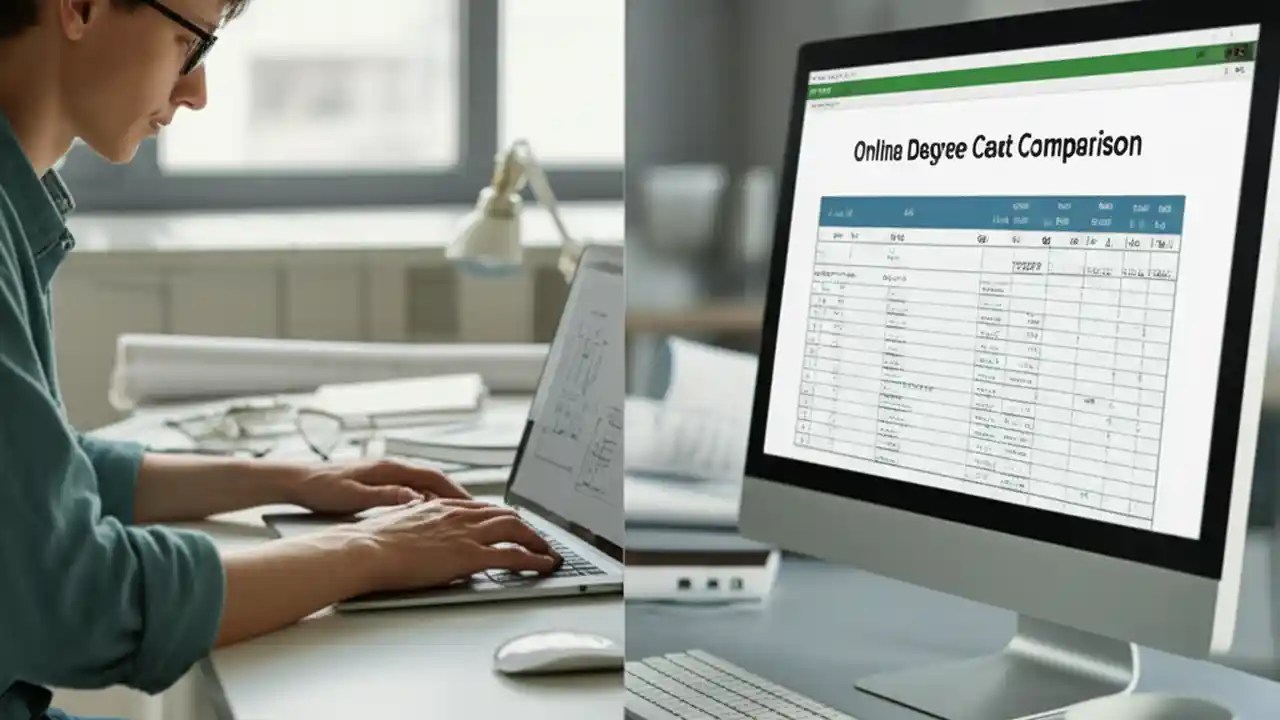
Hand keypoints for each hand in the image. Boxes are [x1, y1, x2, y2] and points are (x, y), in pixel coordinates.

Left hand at [288, 459, 470, 515]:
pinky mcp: (379, 483)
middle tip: (477, 511)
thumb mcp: (353, 495)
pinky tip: (430, 514)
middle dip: (456, 495)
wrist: (297, 480)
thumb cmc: (321, 487)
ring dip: (443, 498)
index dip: (455, 491)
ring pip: (424, 486)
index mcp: (389, 468)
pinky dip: (426, 501)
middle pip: (434, 480)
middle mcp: (391, 468)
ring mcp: (386, 475)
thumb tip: (414, 499)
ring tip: (460, 515)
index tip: (473, 504)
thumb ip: (385, 497)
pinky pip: (412, 491)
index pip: (433, 477)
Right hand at [341, 498, 561, 592]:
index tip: (511, 522)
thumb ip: (416, 522)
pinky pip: (512, 555)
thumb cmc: (373, 542)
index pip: (482, 507)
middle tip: (537, 537)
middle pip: (505, 514)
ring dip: (536, 540)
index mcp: (442, 506)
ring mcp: (466, 533)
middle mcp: (459, 514)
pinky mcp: (469, 555)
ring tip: (547, 552)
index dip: (501, 516)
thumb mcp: (399, 522)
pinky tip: (544, 565)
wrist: (365, 549)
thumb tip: (417, 527)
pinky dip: (534, 559)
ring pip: (516, 529)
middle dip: (525, 526)